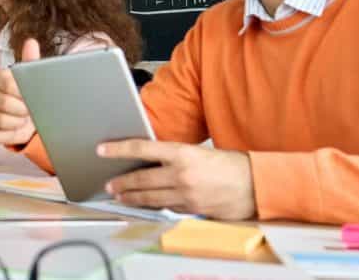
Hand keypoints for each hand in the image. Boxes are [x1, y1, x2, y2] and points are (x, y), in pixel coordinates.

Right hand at [0, 38, 40, 146]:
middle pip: (2, 102)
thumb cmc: (28, 94)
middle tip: (30, 110)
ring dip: (18, 123)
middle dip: (22, 109)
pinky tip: (18, 128)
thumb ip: (31, 60)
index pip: (5, 81)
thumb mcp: (32, 77)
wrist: (29, 115)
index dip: (21, 92)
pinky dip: (12, 134)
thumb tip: (31, 43)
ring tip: (25, 119)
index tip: (31, 96)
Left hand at [100, 140, 256, 219]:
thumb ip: (174, 156)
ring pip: (151, 197)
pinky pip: (167, 208)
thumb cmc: (229, 164)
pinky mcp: (193, 209)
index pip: (141, 149)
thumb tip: (148, 158)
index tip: (101, 150)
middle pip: (141, 178)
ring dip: (132, 197)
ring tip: (120, 196)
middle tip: (108, 184)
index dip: (118, 149)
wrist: (257, 184)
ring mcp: (187, 194)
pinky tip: (146, 204)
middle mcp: (181, 173)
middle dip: (121, 183)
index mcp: (182, 152)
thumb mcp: (199, 151)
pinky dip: (154, 206)